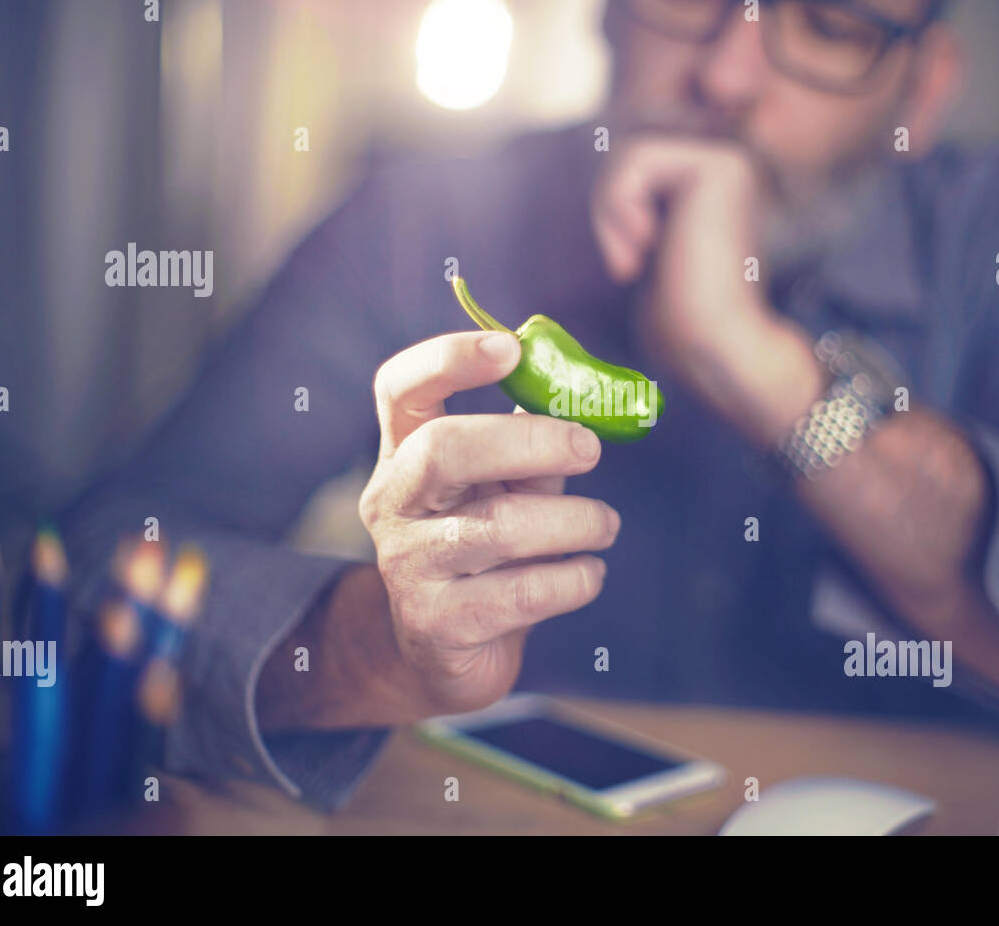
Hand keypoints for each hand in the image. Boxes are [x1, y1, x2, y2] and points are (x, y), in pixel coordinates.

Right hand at [257, 331, 619, 730]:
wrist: (445, 650)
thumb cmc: (486, 547)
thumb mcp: (504, 486)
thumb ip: (533, 447)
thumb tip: (590, 401)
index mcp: (403, 451)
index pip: (400, 388)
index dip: (448, 358)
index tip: (510, 348)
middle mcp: (393, 502)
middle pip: (444, 448)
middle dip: (529, 441)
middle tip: (590, 447)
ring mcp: (408, 565)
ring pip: (498, 527)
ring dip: (573, 520)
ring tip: (605, 525)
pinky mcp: (436, 625)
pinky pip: (522, 592)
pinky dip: (574, 578)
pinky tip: (589, 573)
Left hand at [590, 133, 820, 444]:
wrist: (717, 350)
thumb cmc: (683, 327)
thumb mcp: (649, 259)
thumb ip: (639, 218)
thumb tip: (607, 181)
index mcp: (714, 193)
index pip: (637, 174)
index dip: (613, 218)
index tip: (628, 272)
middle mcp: (729, 171)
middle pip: (631, 157)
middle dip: (609, 213)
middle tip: (627, 269)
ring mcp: (729, 164)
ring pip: (630, 155)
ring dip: (612, 213)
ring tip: (635, 260)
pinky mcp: (720, 167)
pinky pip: (636, 157)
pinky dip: (620, 204)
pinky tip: (644, 245)